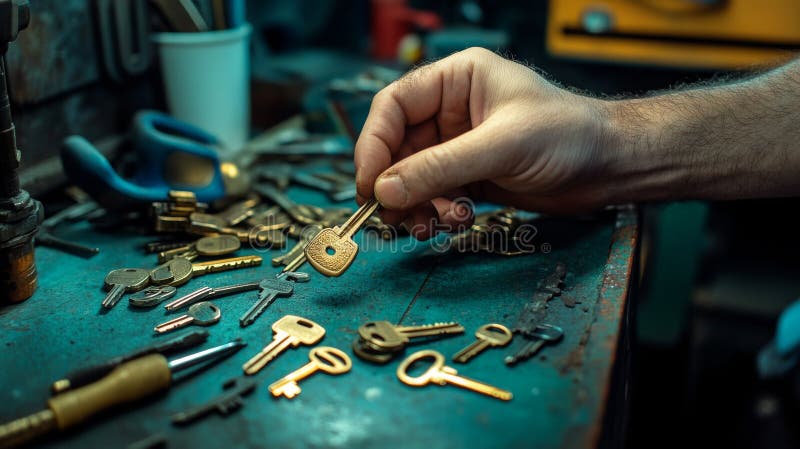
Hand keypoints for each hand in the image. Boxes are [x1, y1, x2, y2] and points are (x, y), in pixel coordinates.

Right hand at [354, 47, 620, 238]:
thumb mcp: (503, 145)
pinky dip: (433, 212)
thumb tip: (385, 188)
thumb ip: (441, 167)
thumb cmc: (570, 135)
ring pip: (411, 176)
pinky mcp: (468, 176)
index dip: (374, 144)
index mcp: (457, 79)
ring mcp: (459, 145)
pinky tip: (453, 220)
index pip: (394, 106)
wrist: (611, 167)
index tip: (369, 183)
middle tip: (394, 214)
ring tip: (432, 223)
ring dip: (414, 204)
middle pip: (397, 146)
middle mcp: (451, 110)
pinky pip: (432, 195)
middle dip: (394, 183)